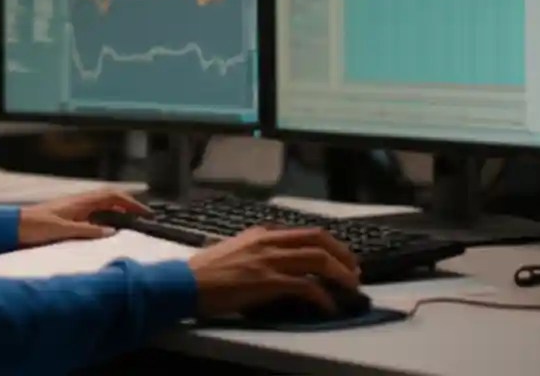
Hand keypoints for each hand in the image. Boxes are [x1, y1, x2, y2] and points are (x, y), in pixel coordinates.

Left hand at [17, 188, 151, 247]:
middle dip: (128, 203)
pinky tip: (108, 226)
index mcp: (80, 202)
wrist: (14, 226)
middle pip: (109, 197)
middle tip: (143, 216)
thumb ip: (87, 231)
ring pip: (102, 203)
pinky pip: (94, 211)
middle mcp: (79, 201)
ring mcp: (74, 207)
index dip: (130, 202)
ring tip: (131, 221)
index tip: (145, 212)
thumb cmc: (36, 226)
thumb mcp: (63, 230)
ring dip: (118, 209)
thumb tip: (113, 232)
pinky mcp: (69, 215)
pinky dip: (106, 215)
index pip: (112, 197)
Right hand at [188, 226, 360, 316]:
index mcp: (261, 233)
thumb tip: (274, 260)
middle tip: (354, 270)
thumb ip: (256, 250)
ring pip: (318, 259)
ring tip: (350, 287)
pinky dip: (322, 296)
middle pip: (318, 239)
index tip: (340, 257)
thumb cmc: (204, 272)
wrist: (185, 283)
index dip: (329, 244)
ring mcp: (269, 260)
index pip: (305, 232)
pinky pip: (306, 286)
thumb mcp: (234, 250)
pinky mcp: (268, 281)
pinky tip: (328, 306)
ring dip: (340, 274)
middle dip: (342, 254)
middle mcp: (268, 241)